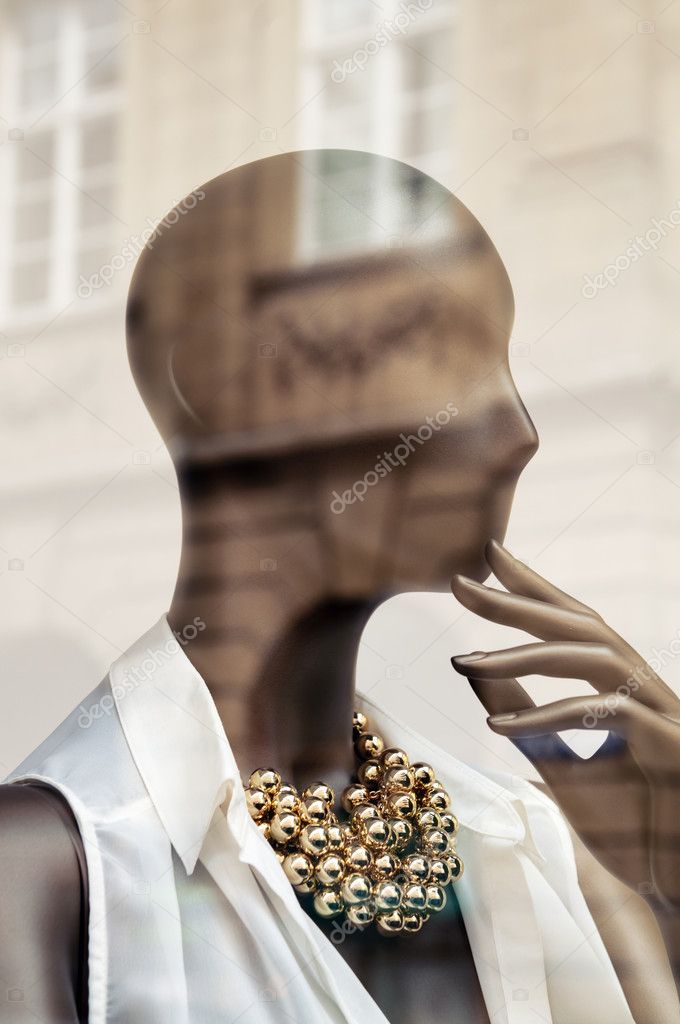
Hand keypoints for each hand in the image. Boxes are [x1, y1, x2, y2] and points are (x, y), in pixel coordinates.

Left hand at [450, 540, 679, 913]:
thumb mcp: (558, 764)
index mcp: (623, 688)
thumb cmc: (629, 827)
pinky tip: (497, 725)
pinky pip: (608, 715)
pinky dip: (548, 716)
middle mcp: (646, 690)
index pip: (574, 623)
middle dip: (518, 601)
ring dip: (524, 655)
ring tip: (463, 662)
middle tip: (458, 583)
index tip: (489, 554)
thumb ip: (523, 717)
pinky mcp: (674, 747)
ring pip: (596, 658)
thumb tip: (473, 669)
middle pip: (583, 625)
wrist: (679, 883)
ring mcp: (665, 715)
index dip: (534, 585)